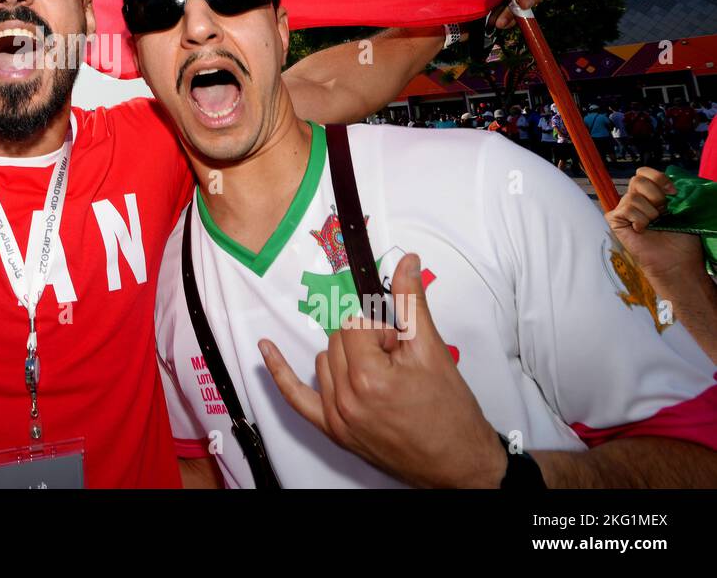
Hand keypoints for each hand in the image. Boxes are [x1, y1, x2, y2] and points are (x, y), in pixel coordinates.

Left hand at [259, 253, 505, 487]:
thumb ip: (411, 302)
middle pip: (338, 340)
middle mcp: (345, 400)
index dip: (382, 328)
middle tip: (398, 360)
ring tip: (384, 375)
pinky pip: (295, 398)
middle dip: (368, 341)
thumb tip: (406, 260)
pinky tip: (265, 347)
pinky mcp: (334, 431)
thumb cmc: (450, 413)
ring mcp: (336, 418)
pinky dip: (280, 373)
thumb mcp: (432, 351)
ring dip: (349, 358)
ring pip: (325, 361)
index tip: (400, 343)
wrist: (459, 463)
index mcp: (368, 378)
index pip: (355, 324)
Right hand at [607, 167, 703, 281]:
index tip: (673, 193)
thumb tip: (668, 183)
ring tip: (653, 226)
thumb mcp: (680, 209)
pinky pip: (626, 209)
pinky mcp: (614, 221)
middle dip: (655, 196)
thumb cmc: (681, 238)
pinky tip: (641, 230)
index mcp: (649, 195)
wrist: (676, 260)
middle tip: (662, 213)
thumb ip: (669, 192)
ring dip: (649, 213)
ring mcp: (623, 210)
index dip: (658, 178)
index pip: (644, 173)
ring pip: (633, 197)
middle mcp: (634, 200)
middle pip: (637, 180)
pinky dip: (639, 220)